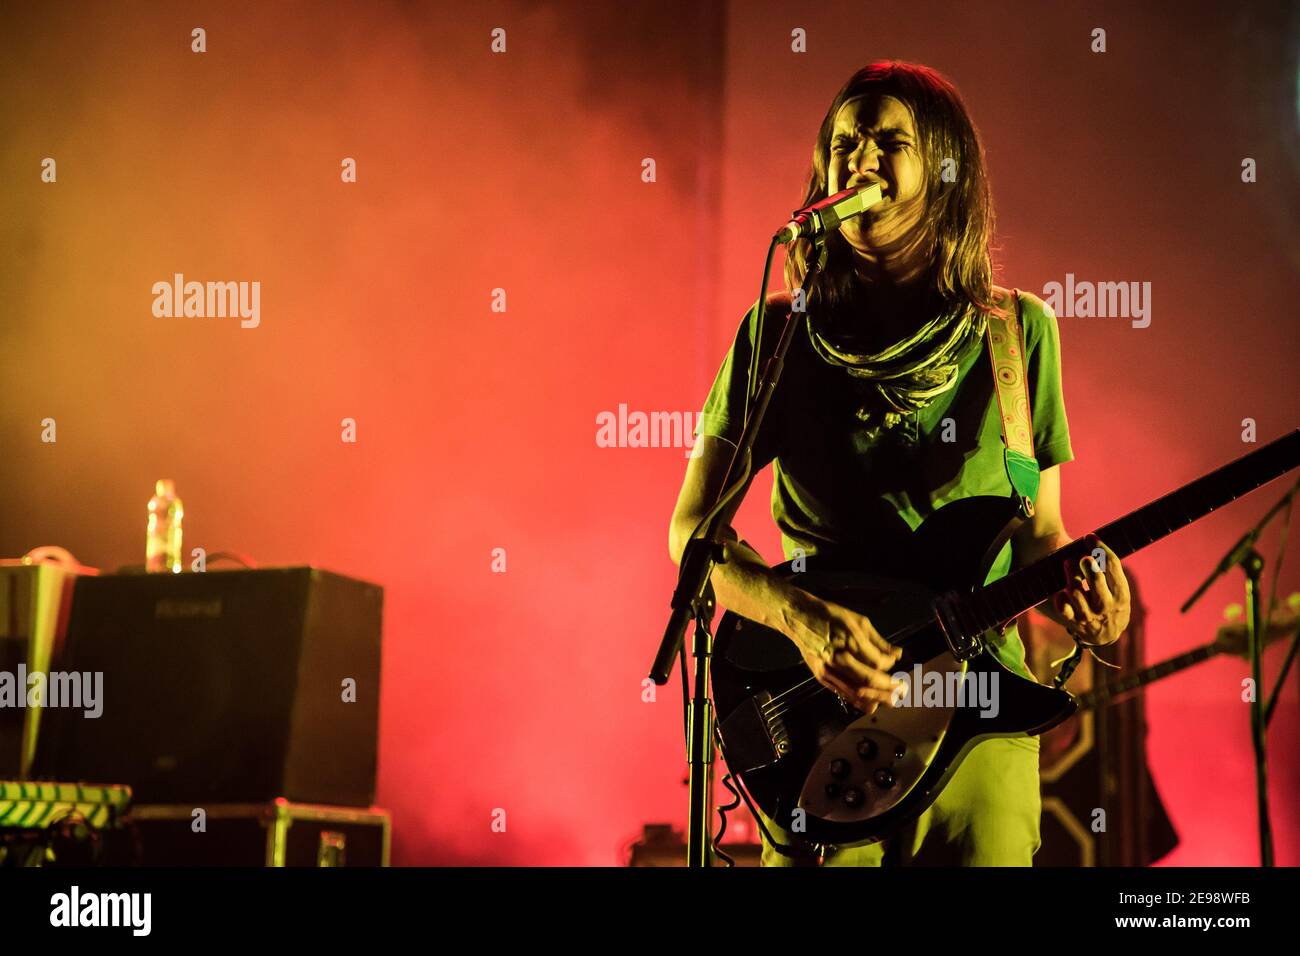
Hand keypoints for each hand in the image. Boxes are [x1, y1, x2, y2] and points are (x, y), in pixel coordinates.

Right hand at [784, 594, 904, 714]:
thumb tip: (897, 654)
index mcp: (850, 640)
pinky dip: (858, 702)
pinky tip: (871, 705)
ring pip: (856, 691)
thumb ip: (879, 641)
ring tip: (892, 700)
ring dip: (877, 698)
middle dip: (889, 687)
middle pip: (869, 680)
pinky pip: (842, 693)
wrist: (798, 618)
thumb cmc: (829, 615)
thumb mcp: (858, 621)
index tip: (894, 663)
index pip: (877, 662)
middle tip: (902, 690)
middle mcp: (839, 657)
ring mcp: (828, 669)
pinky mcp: (821, 676)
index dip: (889, 666)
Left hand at [1053, 535, 1130, 645]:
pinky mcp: (1072, 620)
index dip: (1100, 548)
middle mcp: (1105, 605)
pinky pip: (1063, 609)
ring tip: (1067, 563)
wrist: (1106, 634)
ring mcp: (1088, 613)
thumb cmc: (1111, 602)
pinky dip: (1061, 599)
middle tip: (1083, 556)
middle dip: (1089, 566)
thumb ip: (1109, 571)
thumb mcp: (1118, 590)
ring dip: (1070, 576)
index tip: (1090, 537)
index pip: (1112, 566)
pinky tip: (1060, 591)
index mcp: (1120, 594)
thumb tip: (1093, 542)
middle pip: (1096, 580)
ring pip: (1076, 592)